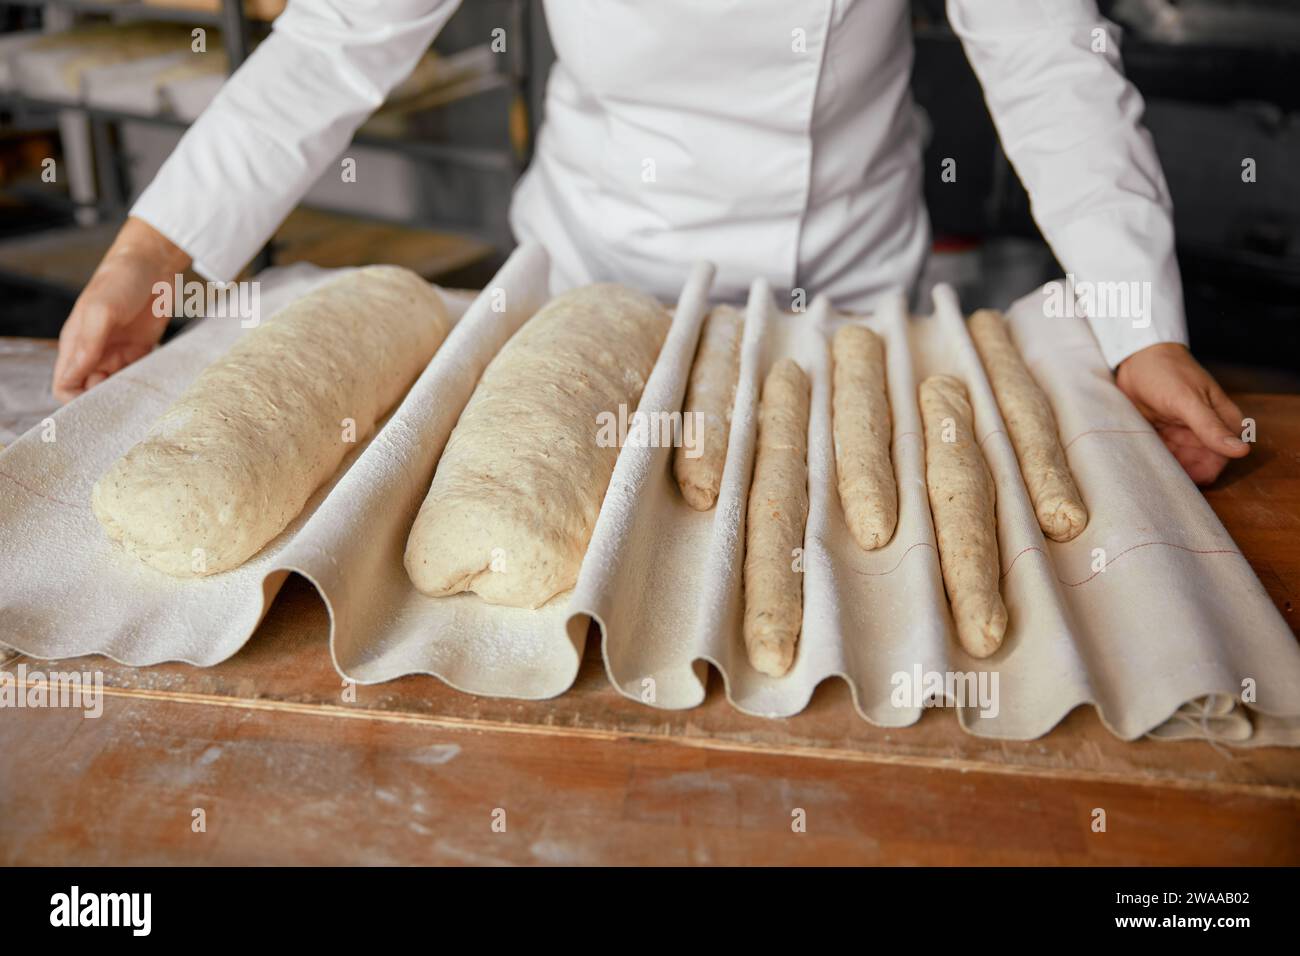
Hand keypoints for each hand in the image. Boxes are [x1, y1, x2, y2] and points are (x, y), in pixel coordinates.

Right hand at [52, 216, 189, 402]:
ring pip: (117, 388)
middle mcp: (95, 353)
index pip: (65, 386)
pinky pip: (139, 376)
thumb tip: (75, 375)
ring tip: (142, 393)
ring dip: (127, 394)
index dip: (77, 400)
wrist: (152, 264)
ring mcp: (118, 353)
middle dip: (106, 401)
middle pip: (92, 392)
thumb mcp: (100, 310)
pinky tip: (154, 383)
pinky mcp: (142, 351)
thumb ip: (89, 343)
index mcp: (75, 345)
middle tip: (126, 399)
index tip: (98, 404)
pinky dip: (145, 383)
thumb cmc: (119, 281)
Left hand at [1115, 342, 1249, 485]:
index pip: (1223, 457)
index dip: (1206, 471)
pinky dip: (1156, 462)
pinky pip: (1163, 456)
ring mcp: (1183, 433)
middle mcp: (1205, 430)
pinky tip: (1145, 467)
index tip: (1186, 482)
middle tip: (1163, 483)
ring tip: (1152, 475)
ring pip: (1181, 463)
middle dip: (1185, 474)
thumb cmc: (1166, 372)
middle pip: (1201, 464)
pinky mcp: (1163, 434)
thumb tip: (1241, 451)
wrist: (1134, 358)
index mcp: (1222, 420)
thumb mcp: (1188, 400)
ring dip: (1169, 470)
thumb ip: (1211, 427)